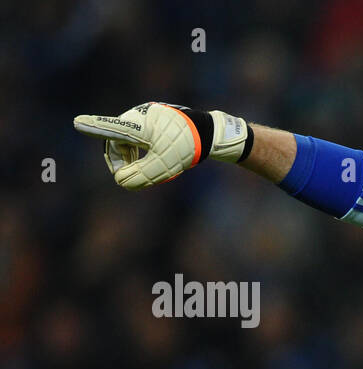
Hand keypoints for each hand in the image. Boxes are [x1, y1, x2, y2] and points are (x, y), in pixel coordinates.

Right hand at [73, 102, 249, 189]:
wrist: (208, 131)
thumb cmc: (185, 147)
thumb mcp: (163, 166)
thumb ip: (140, 176)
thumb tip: (121, 181)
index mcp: (138, 125)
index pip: (111, 127)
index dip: (93, 127)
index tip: (77, 122)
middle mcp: (137, 116)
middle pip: (116, 140)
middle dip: (120, 160)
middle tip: (127, 176)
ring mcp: (144, 115)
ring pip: (126, 138)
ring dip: (130, 156)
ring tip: (145, 168)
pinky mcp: (151, 119)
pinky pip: (136, 135)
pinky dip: (138, 149)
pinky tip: (151, 158)